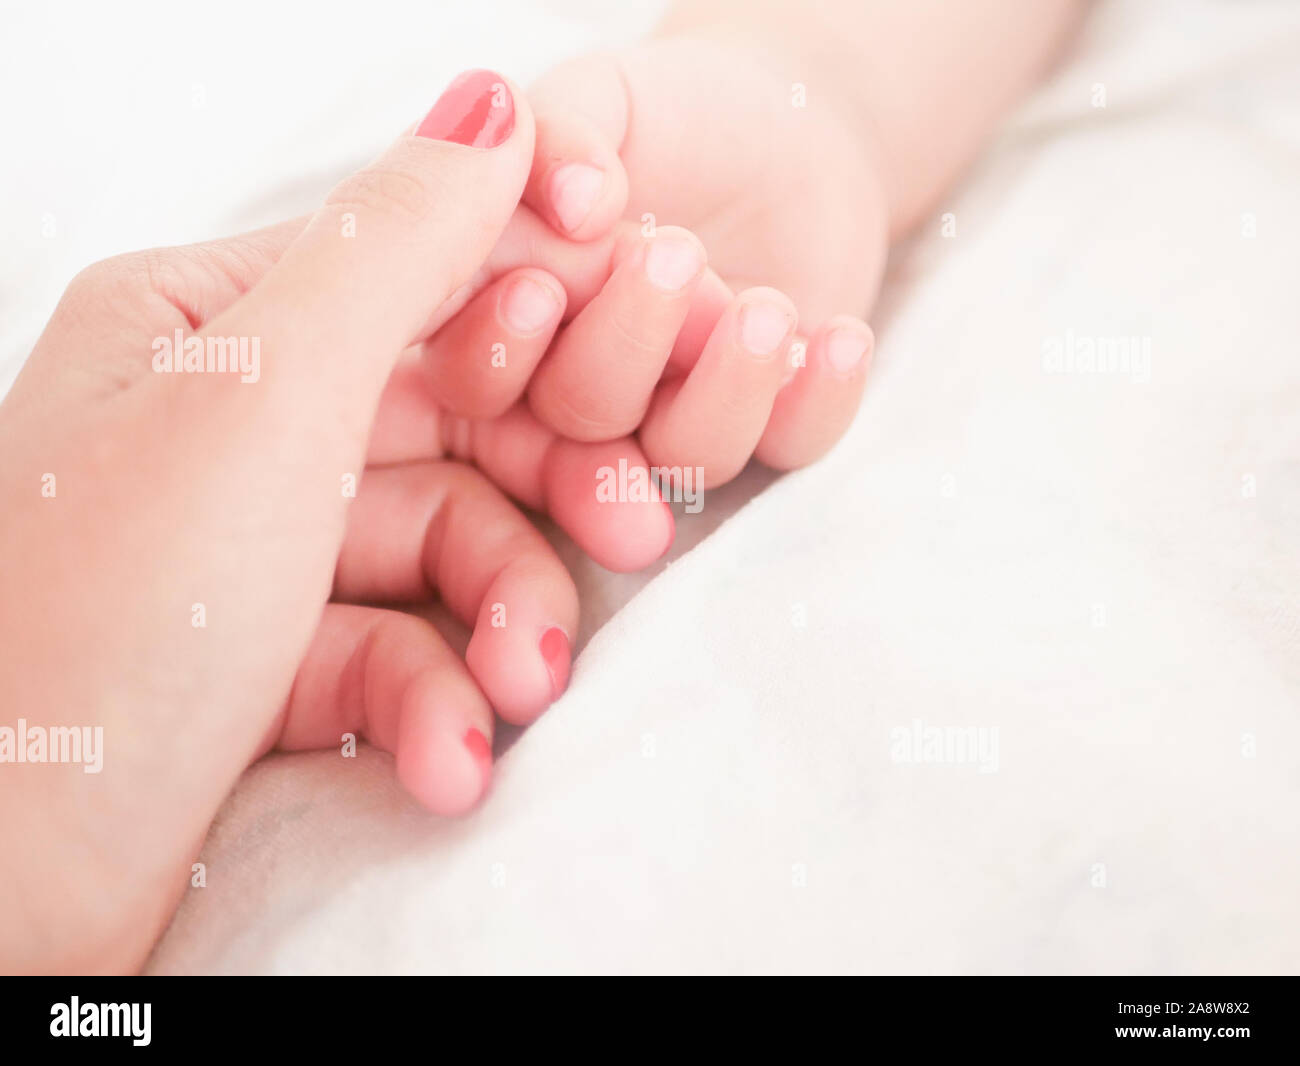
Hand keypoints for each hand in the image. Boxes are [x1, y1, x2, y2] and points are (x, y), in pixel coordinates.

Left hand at [0, 71, 612, 972]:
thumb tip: (496, 103)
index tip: (644, 349)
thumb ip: (396, 248)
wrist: (9, 896)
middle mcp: (231, 426)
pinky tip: (444, 763)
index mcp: (209, 328)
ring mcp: (259, 549)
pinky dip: (441, 705)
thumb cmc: (101, 626)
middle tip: (637, 533)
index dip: (542, 314)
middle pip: (456, 428)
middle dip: (544, 501)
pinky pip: (405, 651)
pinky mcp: (278, 661)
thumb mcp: (267, 402)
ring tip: (515, 698)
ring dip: (502, 629)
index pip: (419, 281)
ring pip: (448, 552)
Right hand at [516, 36, 885, 472]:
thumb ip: (557, 129)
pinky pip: (789, 448)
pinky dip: (818, 402)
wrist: (791, 128)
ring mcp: (676, 412)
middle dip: (622, 351)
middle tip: (671, 253)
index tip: (543, 287)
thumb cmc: (674, 113)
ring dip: (728, 385)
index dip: (496, 354)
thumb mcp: (605, 94)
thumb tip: (574, 203)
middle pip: (576, 425)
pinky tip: (840, 337)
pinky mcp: (768, 420)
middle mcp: (583, 383)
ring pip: (682, 457)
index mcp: (511, 316)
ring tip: (766, 302)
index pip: (469, 377)